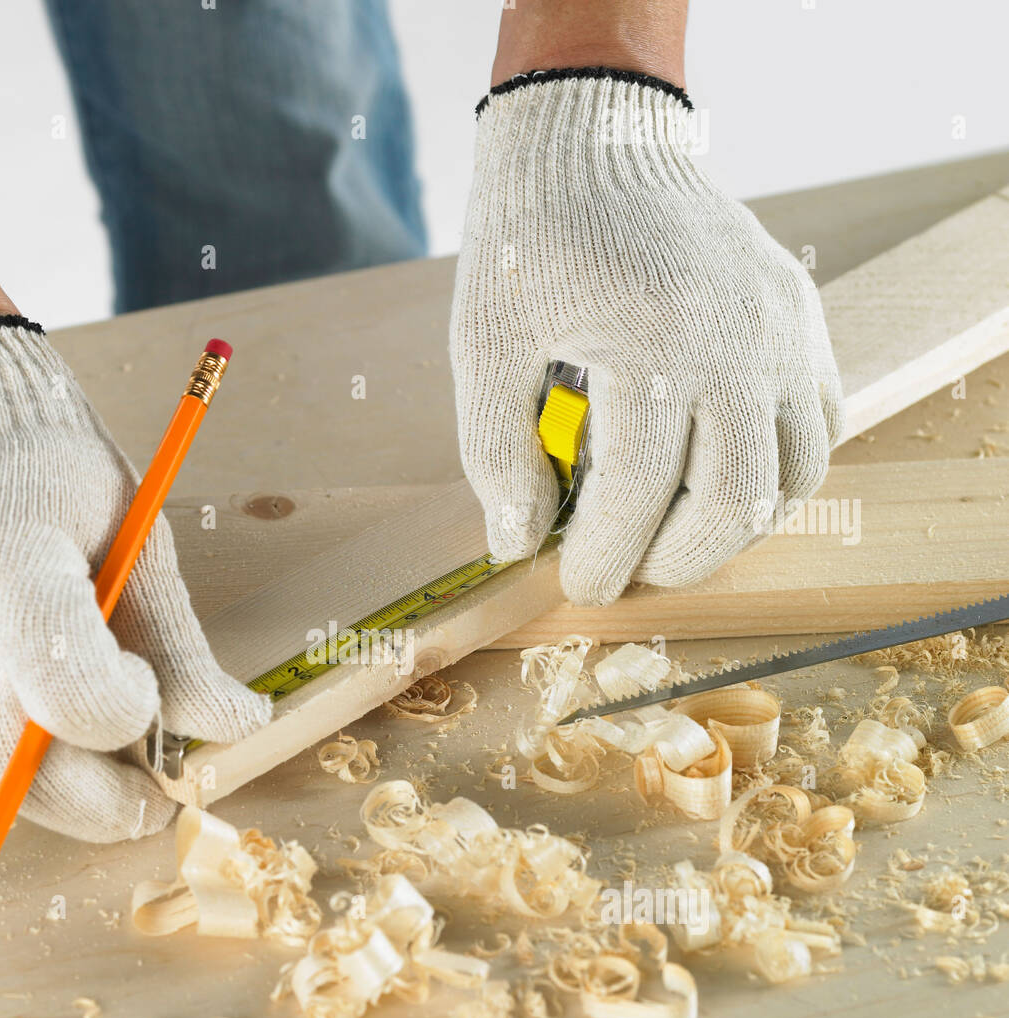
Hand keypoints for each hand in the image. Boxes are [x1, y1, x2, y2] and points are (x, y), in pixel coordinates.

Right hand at [0, 316, 268, 841]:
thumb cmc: (52, 482)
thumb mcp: (137, 540)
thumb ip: (180, 645)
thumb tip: (236, 727)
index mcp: (12, 569)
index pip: (74, 700)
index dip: (128, 714)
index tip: (140, 685)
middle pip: (22, 774)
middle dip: (104, 798)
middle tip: (142, 789)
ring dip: (35, 786)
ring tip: (52, 719)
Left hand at [450, 72, 842, 605]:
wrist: (597, 144)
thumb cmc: (531, 242)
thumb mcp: (485, 340)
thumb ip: (497, 448)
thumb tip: (519, 542)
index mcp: (651, 338)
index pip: (640, 491)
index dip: (606, 556)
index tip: (578, 584)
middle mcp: (736, 338)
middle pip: (734, 500)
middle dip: (674, 561)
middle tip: (626, 569)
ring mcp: (782, 330)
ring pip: (792, 476)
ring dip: (733, 529)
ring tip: (672, 535)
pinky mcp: (802, 321)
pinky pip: (821, 428)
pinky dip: (778, 476)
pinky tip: (720, 480)